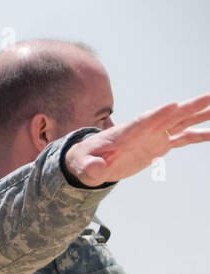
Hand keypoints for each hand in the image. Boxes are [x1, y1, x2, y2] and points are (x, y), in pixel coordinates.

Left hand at [64, 93, 209, 185]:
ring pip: (182, 123)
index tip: (174, 105)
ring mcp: (154, 135)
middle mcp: (144, 130)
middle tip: (209, 97)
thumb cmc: (85, 160)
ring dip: (201, 115)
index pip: (143, 122)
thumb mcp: (83, 166)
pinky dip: (200, 135)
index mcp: (125, 133)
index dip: (158, 114)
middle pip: (170, 116)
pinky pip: (183, 138)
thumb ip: (89, 167)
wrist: (90, 159)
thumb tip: (95, 169)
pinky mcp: (160, 144)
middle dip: (189, 107)